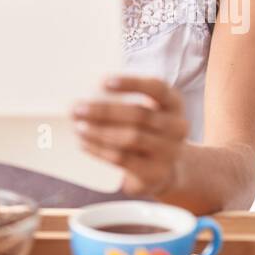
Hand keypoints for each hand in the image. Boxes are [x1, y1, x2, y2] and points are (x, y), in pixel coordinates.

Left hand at [73, 76, 188, 196]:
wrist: (164, 171)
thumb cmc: (146, 133)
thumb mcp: (147, 114)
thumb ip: (124, 102)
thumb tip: (83, 95)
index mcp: (174, 104)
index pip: (156, 88)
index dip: (131, 83)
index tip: (103, 82)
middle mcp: (177, 127)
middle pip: (139, 114)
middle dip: (104, 111)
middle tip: (77, 109)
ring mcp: (169, 152)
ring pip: (130, 137)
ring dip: (100, 132)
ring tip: (78, 127)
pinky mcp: (154, 173)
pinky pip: (123, 159)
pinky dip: (100, 151)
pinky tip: (85, 144)